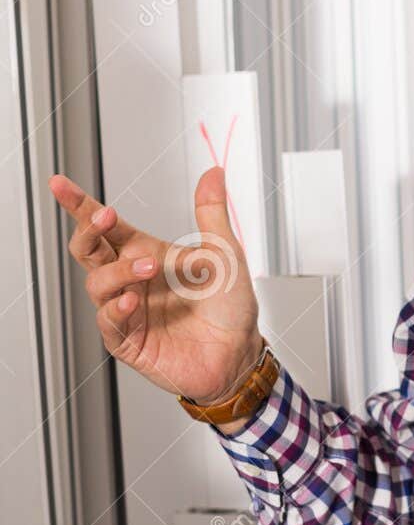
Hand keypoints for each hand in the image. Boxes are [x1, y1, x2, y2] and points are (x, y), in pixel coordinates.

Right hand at [49, 166, 262, 404]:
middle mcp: (131, 281)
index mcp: (145, 255)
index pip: (105, 227)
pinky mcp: (130, 342)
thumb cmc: (230, 308)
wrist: (241, 353)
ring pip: (98, 284)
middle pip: (88, 250)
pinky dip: (116, 310)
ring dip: (118, 272)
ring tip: (149, 266)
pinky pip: (110, 323)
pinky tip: (131, 301)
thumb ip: (211, 214)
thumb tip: (214, 172)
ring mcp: (127, 312)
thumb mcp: (224, 254)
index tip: (61, 184)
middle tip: (106, 217)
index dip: (80, 205)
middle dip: (89, 230)